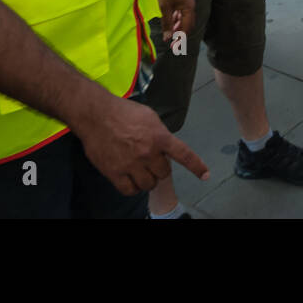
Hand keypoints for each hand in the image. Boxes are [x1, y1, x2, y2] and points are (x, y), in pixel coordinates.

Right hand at [74, 95, 208, 194]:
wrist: (96, 115)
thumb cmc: (124, 112)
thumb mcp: (150, 117)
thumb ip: (160, 133)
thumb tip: (165, 147)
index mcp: (160, 137)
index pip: (184, 155)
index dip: (196, 166)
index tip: (205, 175)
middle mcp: (148, 153)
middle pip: (164, 173)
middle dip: (160, 169)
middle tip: (150, 161)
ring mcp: (131, 164)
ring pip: (149, 185)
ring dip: (147, 180)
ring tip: (141, 171)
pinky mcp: (115, 173)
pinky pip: (130, 190)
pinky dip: (133, 188)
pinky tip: (131, 180)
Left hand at [154, 0, 194, 43]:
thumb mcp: (164, 7)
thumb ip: (166, 23)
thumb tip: (168, 37)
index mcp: (189, 8)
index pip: (187, 27)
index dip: (181, 38)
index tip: (174, 47)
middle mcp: (190, 5)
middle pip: (188, 24)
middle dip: (180, 34)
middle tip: (173, 43)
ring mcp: (187, 1)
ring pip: (184, 18)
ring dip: (178, 26)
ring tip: (170, 32)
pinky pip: (181, 12)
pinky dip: (176, 18)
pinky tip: (170, 21)